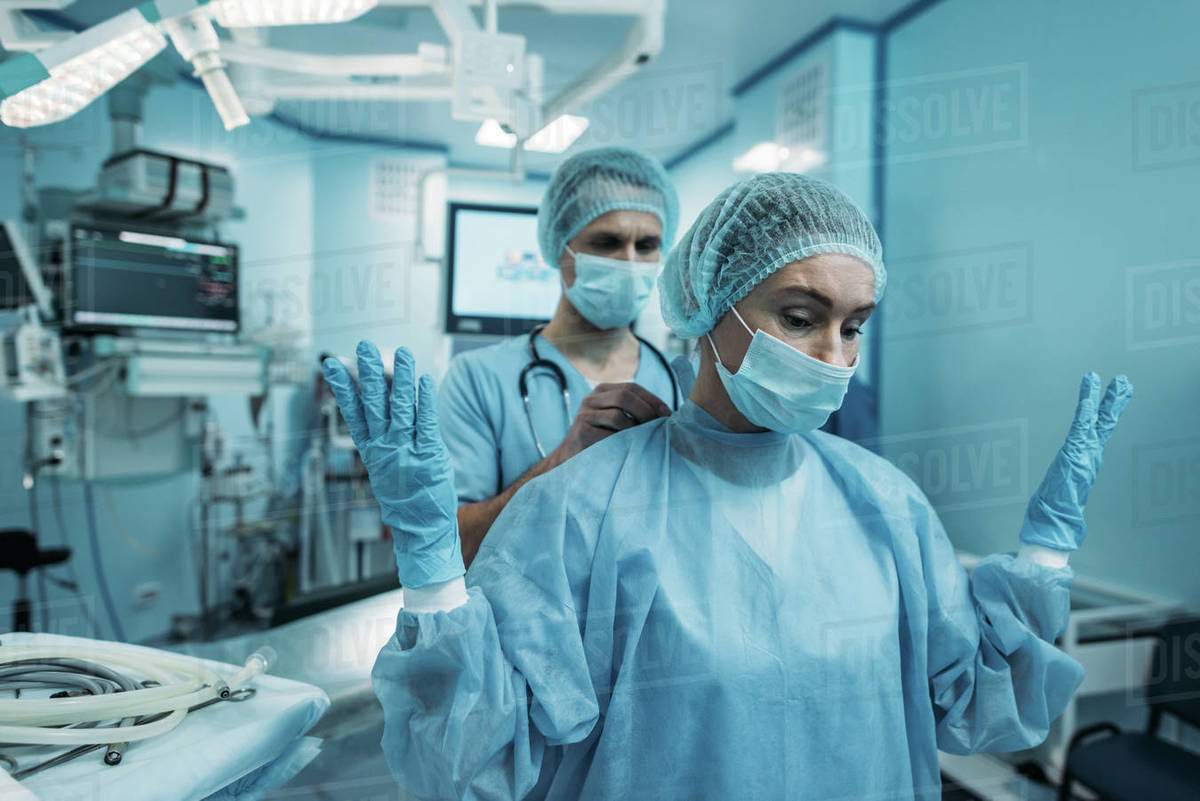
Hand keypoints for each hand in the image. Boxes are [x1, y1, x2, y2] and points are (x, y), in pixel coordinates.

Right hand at [322, 342, 463, 587]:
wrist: (422, 529)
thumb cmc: (405, 496)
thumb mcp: (385, 466)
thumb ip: (382, 436)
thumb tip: (382, 406)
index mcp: (371, 450)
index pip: (352, 412)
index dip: (342, 387)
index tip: (333, 364)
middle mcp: (385, 447)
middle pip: (374, 404)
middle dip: (369, 373)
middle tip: (364, 347)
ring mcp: (406, 451)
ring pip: (400, 408)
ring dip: (400, 379)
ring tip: (401, 353)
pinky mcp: (429, 455)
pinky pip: (426, 423)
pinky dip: (424, 401)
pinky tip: (423, 381)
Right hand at [550, 382, 670, 463]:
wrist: (572, 460)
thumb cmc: (603, 440)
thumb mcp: (617, 421)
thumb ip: (634, 411)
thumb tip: (667, 414)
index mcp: (602, 391)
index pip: (632, 387)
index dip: (652, 399)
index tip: (668, 414)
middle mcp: (590, 399)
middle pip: (625, 396)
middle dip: (646, 411)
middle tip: (658, 427)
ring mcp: (583, 415)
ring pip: (618, 416)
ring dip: (635, 430)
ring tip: (642, 441)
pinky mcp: (580, 433)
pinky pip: (609, 436)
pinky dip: (623, 443)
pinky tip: (627, 449)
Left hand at [1020, 372, 1133, 550]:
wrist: (1052, 523)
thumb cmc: (1053, 507)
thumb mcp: (1060, 485)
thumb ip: (1064, 479)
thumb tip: (1061, 478)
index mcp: (1086, 458)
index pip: (1097, 429)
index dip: (1104, 411)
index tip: (1114, 393)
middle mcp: (1088, 454)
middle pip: (1104, 422)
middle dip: (1113, 401)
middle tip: (1123, 380)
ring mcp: (1083, 455)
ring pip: (1097, 422)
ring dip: (1105, 400)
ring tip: (1117, 381)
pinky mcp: (1073, 458)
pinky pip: (1079, 431)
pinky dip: (1084, 415)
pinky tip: (1087, 401)